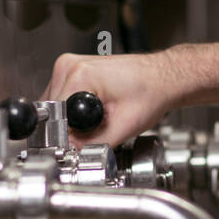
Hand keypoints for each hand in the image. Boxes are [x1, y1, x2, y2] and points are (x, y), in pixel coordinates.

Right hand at [44, 50, 177, 146]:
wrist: (164, 78)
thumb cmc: (152, 93)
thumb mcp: (124, 127)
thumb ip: (92, 144)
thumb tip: (71, 153)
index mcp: (79, 75)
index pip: (55, 116)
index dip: (68, 134)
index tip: (84, 139)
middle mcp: (69, 66)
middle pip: (53, 110)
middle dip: (72, 126)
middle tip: (101, 124)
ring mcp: (70, 65)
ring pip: (56, 105)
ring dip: (73, 117)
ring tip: (102, 113)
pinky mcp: (74, 70)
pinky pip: (64, 97)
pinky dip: (76, 108)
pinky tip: (98, 106)